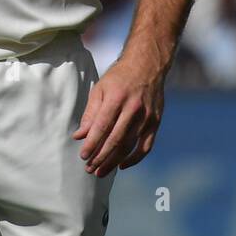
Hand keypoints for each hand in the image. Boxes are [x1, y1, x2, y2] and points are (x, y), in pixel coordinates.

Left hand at [72, 52, 165, 178]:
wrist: (147, 65)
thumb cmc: (119, 77)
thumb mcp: (100, 89)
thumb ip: (90, 113)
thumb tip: (79, 136)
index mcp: (116, 97)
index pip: (102, 126)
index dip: (92, 143)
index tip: (83, 156)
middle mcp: (133, 108)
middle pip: (116, 139)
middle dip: (101, 157)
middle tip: (90, 169)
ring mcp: (147, 116)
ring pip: (129, 145)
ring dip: (114, 161)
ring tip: (101, 171)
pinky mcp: (156, 122)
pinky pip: (146, 146)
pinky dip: (135, 159)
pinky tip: (122, 165)